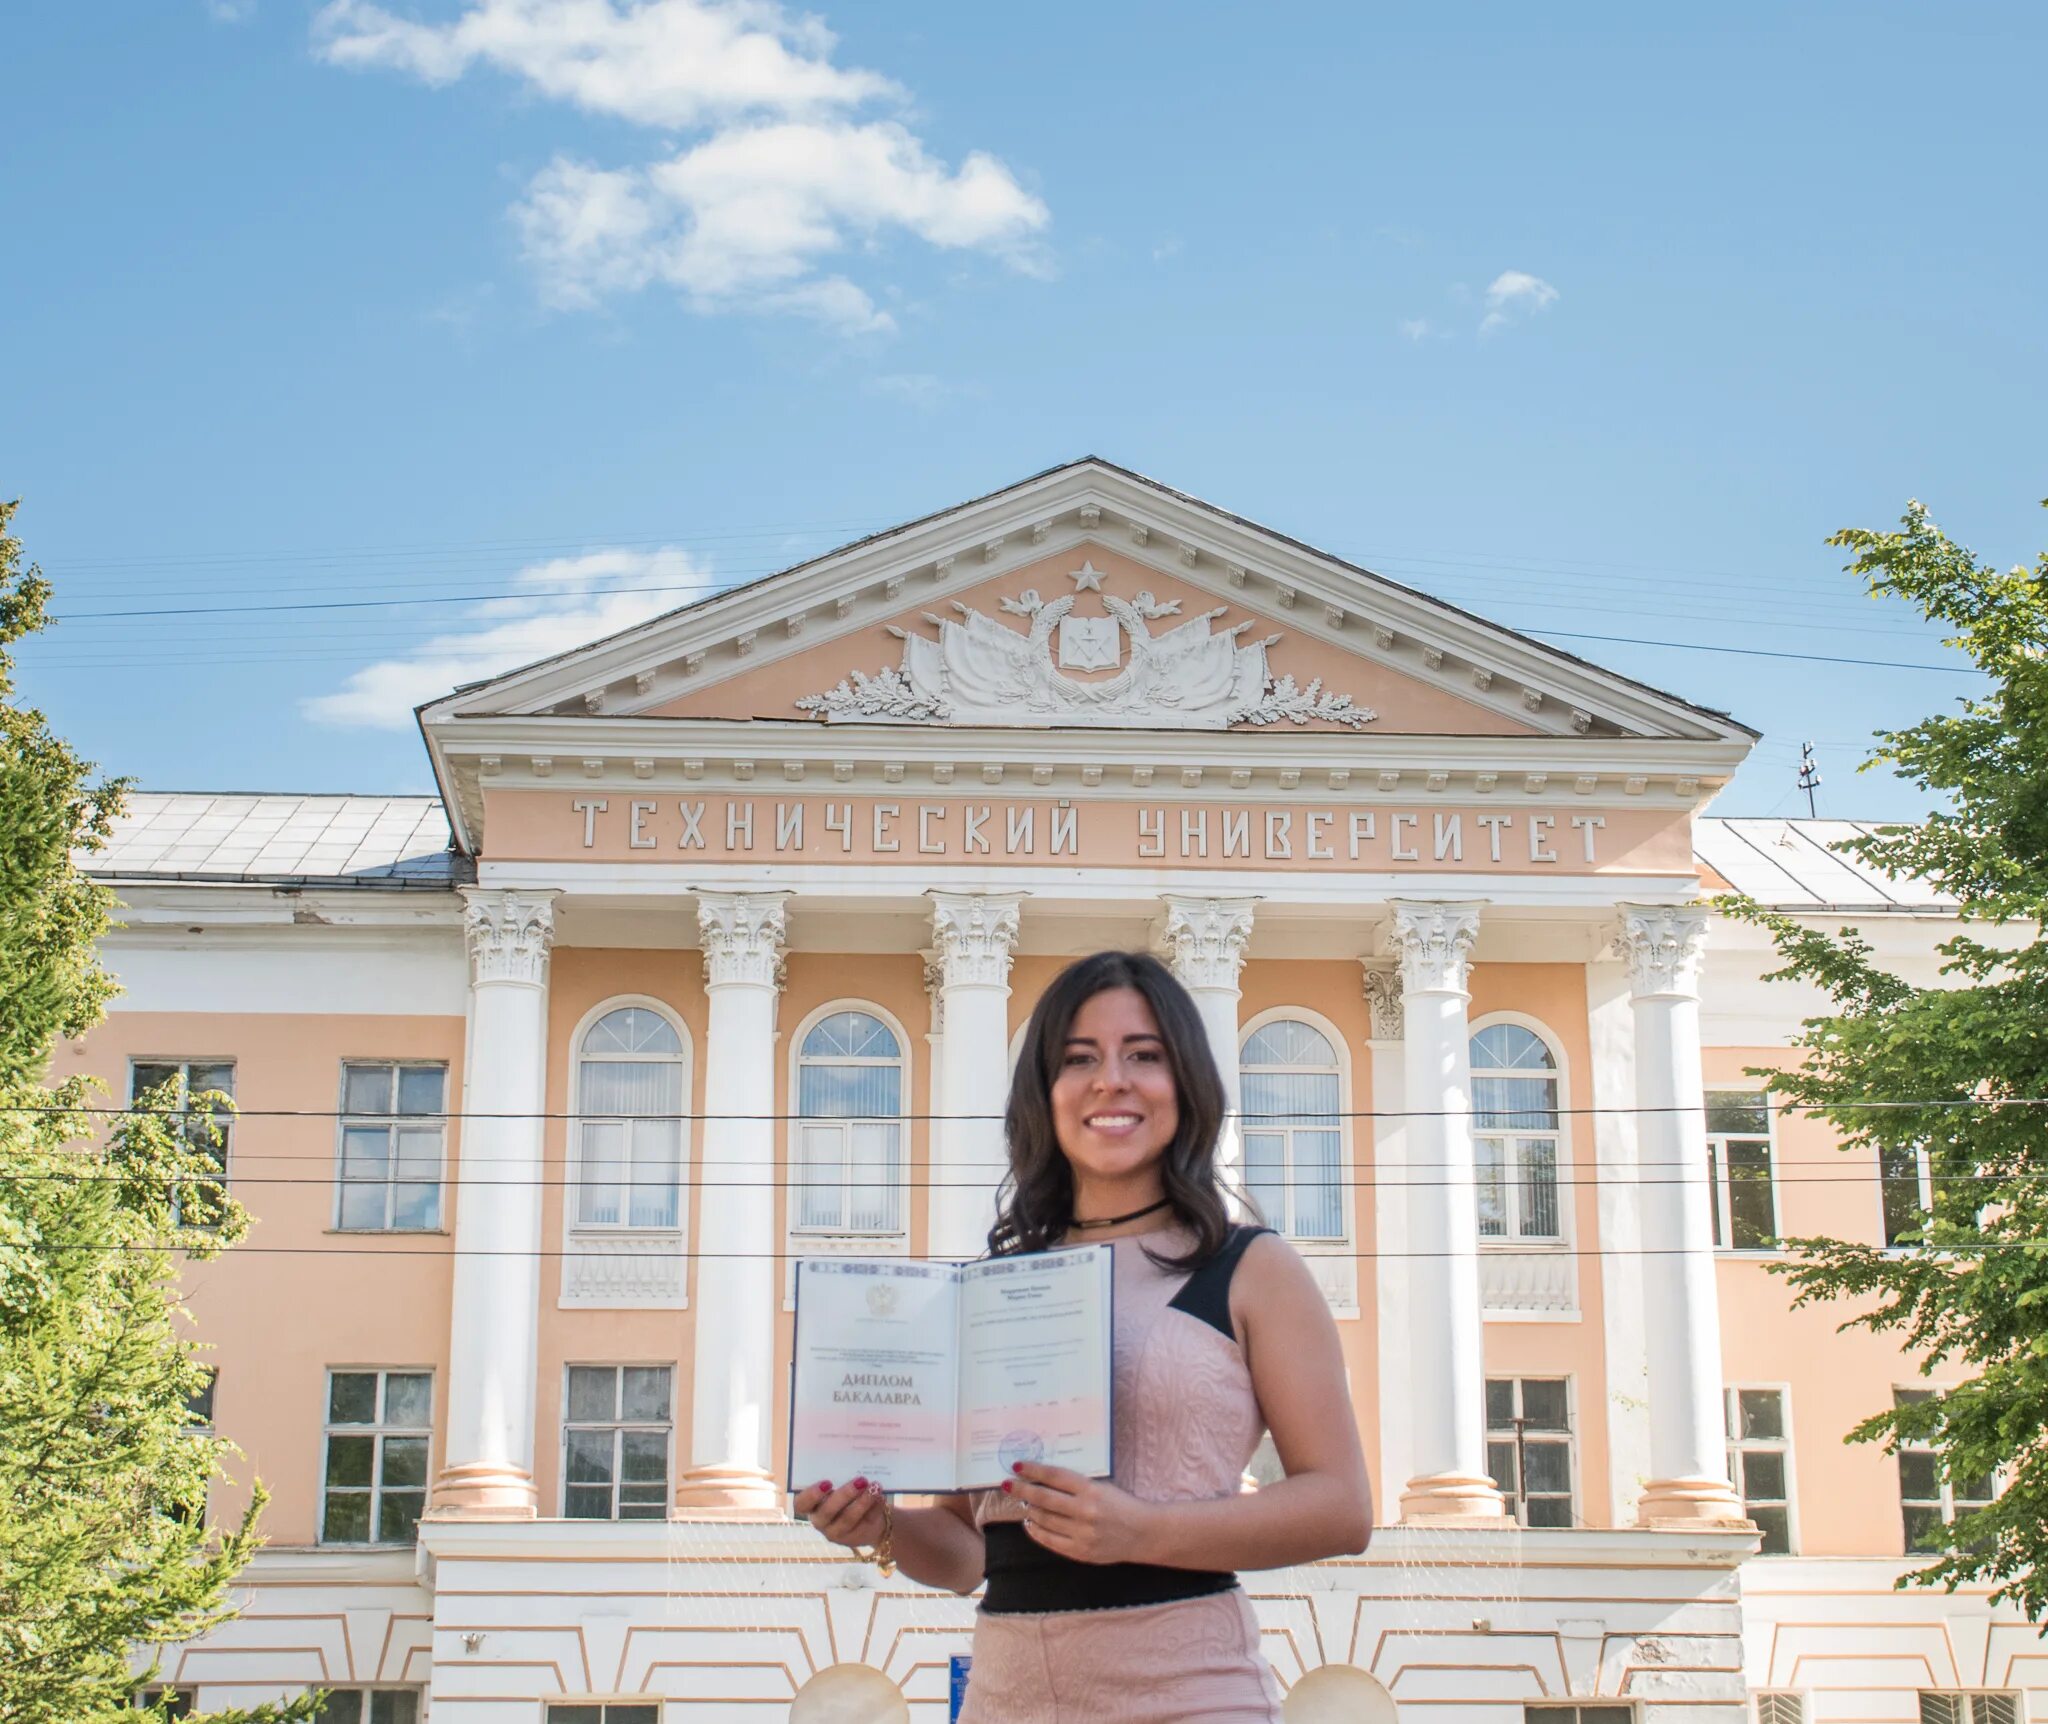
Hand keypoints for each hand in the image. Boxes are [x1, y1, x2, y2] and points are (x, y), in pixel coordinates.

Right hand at [794, 1477, 885, 1551]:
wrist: (867, 1514)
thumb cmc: (848, 1492)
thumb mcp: (841, 1483)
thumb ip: (841, 1475)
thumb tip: (851, 1458)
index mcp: (811, 1505)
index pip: (801, 1504)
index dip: (811, 1495)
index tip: (827, 1483)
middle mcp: (820, 1521)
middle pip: (827, 1512)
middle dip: (845, 1495)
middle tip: (861, 1480)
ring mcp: (836, 1532)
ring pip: (847, 1520)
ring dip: (862, 1502)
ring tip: (874, 1488)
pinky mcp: (854, 1539)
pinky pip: (864, 1525)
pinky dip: (874, 1509)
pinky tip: (881, 1497)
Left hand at [1006, 1462, 1155, 1565]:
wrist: (1144, 1533)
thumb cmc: (1122, 1505)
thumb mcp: (1102, 1487)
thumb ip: (1076, 1485)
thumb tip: (1043, 1480)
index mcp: (1091, 1490)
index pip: (1055, 1477)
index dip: (1034, 1470)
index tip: (1017, 1465)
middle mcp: (1085, 1511)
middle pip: (1044, 1498)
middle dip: (1022, 1490)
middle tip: (1007, 1484)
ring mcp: (1082, 1533)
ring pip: (1045, 1520)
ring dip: (1029, 1510)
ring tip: (1021, 1503)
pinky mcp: (1081, 1552)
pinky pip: (1050, 1541)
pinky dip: (1036, 1531)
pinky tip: (1030, 1523)